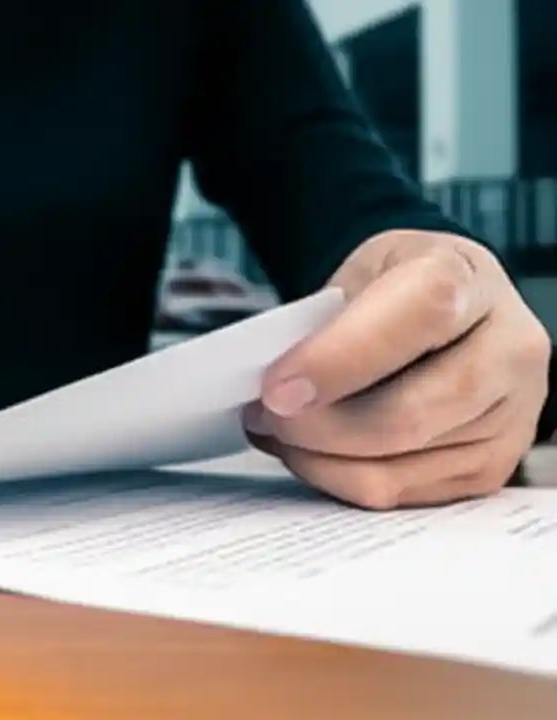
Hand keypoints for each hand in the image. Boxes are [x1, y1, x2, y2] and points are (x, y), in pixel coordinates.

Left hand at [244, 230, 550, 508]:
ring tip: (278, 432)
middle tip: (263, 416)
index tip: (275, 390)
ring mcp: (512, 416)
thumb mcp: (358, 274)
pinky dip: (339, 478)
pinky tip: (312, 452)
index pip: (416, 317)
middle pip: (406, 415)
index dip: (338, 360)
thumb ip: (322, 325)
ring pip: (397, 465)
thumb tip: (271, 393)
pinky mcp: (493, 467)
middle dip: (316, 427)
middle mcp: (508, 349)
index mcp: (467, 279)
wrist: (452, 306)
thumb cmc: (394, 290)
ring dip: (318, 458)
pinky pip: (400, 493)